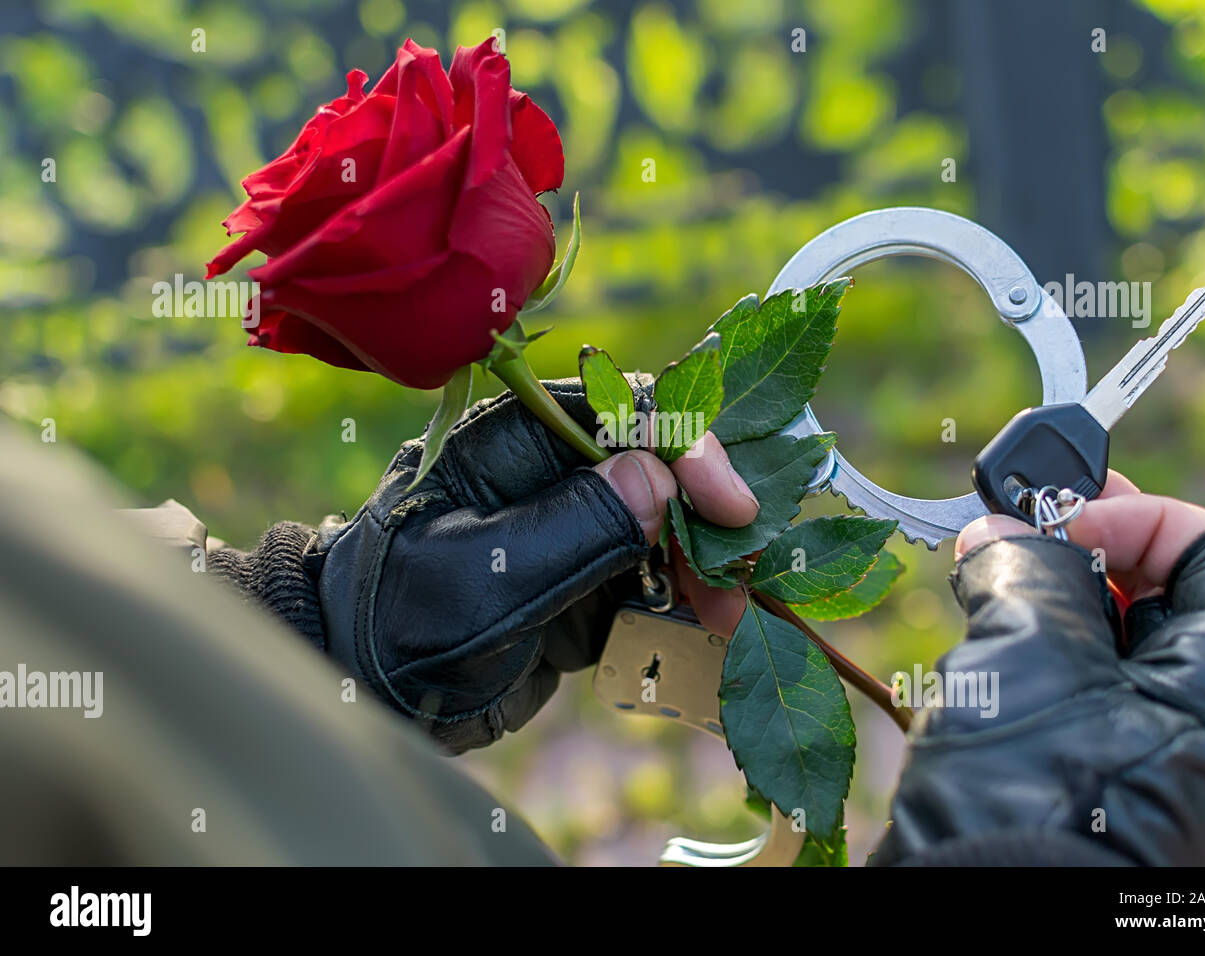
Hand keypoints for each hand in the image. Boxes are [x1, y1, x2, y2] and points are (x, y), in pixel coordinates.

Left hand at [306, 376, 754, 752]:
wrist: (362, 696)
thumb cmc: (399, 622)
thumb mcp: (483, 576)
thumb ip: (573, 526)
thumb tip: (657, 475)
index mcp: (513, 443)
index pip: (618, 413)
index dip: (686, 448)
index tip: (731, 506)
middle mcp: (550, 475)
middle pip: (655, 469)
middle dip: (704, 518)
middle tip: (742, 575)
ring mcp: (569, 530)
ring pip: (663, 528)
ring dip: (703, 568)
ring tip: (730, 618)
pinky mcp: (582, 585)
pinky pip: (650, 582)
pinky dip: (682, 605)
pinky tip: (708, 632)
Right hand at [873, 473, 1204, 865]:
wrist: (983, 900)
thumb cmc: (1037, 792)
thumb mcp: (1032, 646)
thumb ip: (1025, 563)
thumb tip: (1001, 530)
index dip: (1141, 518)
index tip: (1062, 521)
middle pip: (1166, 591)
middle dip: (1086, 548)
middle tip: (1018, 521)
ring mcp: (1152, 746)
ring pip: (1113, 635)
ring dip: (1050, 591)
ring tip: (988, 571)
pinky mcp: (1097, 765)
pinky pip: (1079, 680)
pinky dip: (1035, 640)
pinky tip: (984, 625)